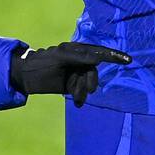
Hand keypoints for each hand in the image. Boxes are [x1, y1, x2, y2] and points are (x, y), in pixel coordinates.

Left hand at [9, 42, 132, 106]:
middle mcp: (78, 62)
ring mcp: (75, 74)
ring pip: (88, 83)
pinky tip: (78, 103)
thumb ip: (80, 57)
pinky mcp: (71, 85)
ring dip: (84, 91)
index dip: (114, 56)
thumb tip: (98, 57)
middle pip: (94, 72)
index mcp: (77, 51)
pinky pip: (81, 92)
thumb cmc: (42, 62)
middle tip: (88, 90)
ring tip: (76, 97)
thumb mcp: (61, 58)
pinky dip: (81, 97)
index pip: (99, 52)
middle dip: (91, 81)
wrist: (26, 77)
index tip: (128, 60)